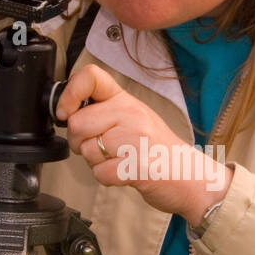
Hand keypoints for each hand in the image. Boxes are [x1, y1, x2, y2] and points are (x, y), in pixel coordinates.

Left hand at [56, 64, 231, 219]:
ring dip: (95, 162)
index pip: (90, 76)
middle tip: (97, 147)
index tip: (65, 111)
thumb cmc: (158, 150)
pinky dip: (107, 178)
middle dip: (79, 141)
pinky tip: (123, 173)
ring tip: (118, 160)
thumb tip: (68, 111)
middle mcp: (131, 114)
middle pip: (77, 123)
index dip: (69, 93)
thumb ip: (104, 111)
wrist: (190, 176)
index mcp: (127, 101)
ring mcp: (135, 139)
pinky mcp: (136, 165)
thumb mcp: (133, 119)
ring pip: (87, 150)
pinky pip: (100, 173)